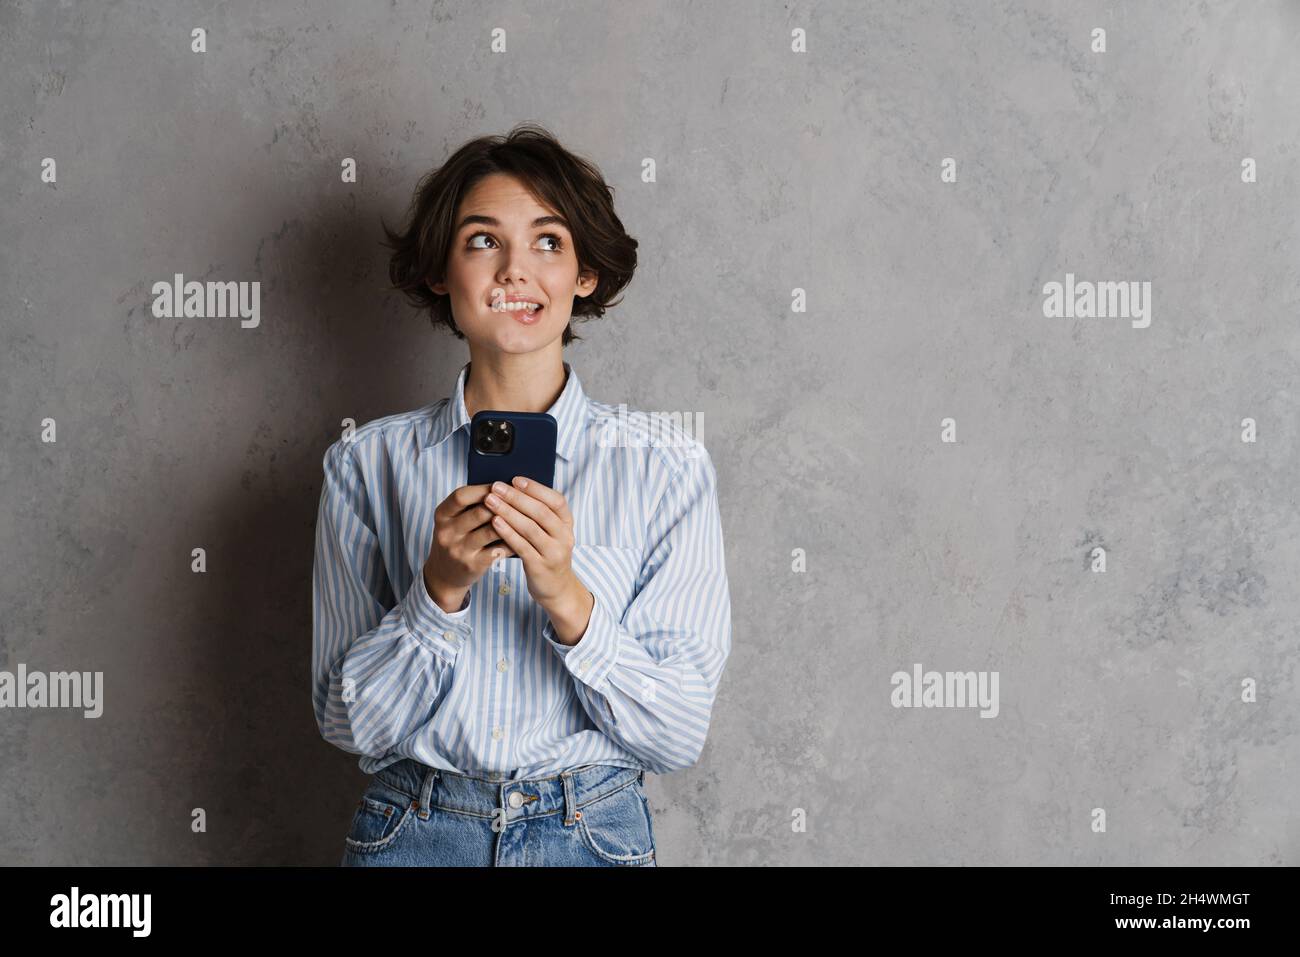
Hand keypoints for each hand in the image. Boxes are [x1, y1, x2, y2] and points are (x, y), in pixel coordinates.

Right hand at [423, 483, 516, 612]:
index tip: (501, 485)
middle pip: (479, 513)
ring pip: (490, 531)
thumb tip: (504, 489)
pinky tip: (524, 536)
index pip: (461, 496)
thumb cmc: (456, 538)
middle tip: (520, 499)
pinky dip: (512, 541)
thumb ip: (471, 506)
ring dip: (510, 522)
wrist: (444, 573)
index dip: (482, 489)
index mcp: (442, 515)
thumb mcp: (453, 520)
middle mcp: (447, 532)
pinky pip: (498, 549)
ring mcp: (459, 550)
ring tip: (525, 515)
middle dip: (502, 504)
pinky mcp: (473, 565)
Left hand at [482, 476, 582, 609]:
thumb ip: (538, 514)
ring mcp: (553, 553)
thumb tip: (513, 488)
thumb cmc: (547, 553)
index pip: (556, 500)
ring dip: (508, 512)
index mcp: (567, 524)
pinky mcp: (540, 566)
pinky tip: (494, 522)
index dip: (536, 488)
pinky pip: (521, 546)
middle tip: (496, 487)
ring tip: (490, 501)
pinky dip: (507, 532)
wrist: (556, 588)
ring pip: (530, 528)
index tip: (515, 479)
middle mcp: (564, 537)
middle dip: (516, 497)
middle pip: (540, 512)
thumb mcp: (551, 532)